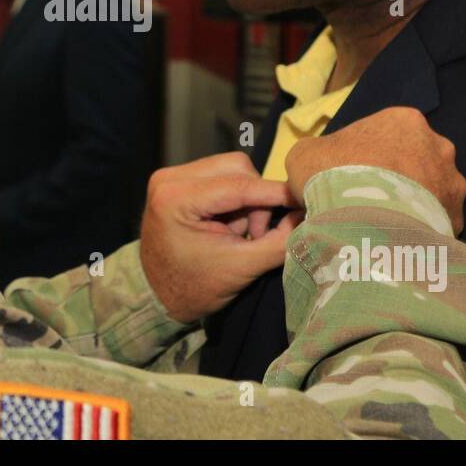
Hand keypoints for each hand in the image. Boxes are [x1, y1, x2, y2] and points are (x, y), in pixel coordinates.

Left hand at [139, 152, 302, 323]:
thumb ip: (278, 241)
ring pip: (232, 170)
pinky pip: (222, 177)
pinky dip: (236, 199)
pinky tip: (230, 226)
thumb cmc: (194, 288)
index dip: (276, 193)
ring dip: (248, 200)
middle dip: (257, 200)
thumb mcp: (241, 268)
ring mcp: (171, 176)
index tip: (305, 200)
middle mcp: (169, 178)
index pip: (238, 185)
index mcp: (175, 198)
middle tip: (255, 235)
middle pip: (237, 168)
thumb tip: (308, 216)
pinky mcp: (179, 181)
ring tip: (241, 234)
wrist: (156, 298)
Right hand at [284, 107, 465, 233]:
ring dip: (413, 204)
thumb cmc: (333, 174)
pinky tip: (399, 240)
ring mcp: (452, 181)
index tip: (351, 178)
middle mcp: (437, 145)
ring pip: (430, 192)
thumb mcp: (305, 154)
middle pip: (414, 162)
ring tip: (386, 225)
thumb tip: (317, 168)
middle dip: (397, 179)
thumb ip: (317, 154)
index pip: (386, 136)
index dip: (366, 158)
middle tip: (370, 201)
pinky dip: (422, 230)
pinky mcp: (458, 217)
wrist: (362, 218)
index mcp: (403, 121)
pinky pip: (437, 223)